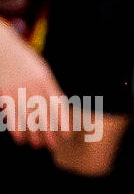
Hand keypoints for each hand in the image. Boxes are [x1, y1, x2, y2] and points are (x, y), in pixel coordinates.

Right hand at [0, 23, 65, 148]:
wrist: (3, 48)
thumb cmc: (24, 62)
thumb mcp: (41, 70)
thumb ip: (48, 88)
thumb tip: (57, 107)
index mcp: (46, 79)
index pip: (58, 104)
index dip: (63, 120)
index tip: (67, 134)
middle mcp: (34, 85)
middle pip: (44, 113)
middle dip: (49, 131)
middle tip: (53, 145)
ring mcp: (18, 89)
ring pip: (28, 116)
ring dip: (33, 133)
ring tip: (37, 145)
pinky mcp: (4, 93)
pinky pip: (12, 113)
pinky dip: (16, 127)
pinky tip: (20, 139)